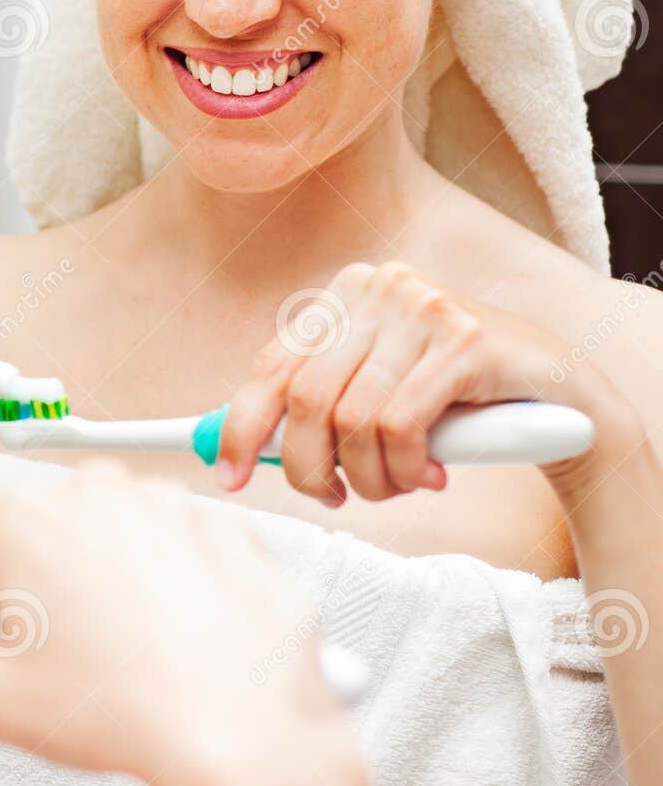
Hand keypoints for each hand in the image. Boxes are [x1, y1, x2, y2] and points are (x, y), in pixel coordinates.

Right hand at [0, 463, 365, 785]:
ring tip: (127, 665)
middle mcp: (91, 491)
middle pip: (44, 550)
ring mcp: (164, 504)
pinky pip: (182, 556)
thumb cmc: (125, 705)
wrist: (241, 724)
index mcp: (19, 519)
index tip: (3, 663)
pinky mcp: (224, 528)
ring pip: (115, 550)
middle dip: (48, 606)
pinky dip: (178, 593)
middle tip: (67, 672)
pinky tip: (178, 646)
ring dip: (112, 594)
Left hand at [221, 261, 598, 505]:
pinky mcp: (464, 341)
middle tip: (334, 497)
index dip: (241, 427)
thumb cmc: (453, 399)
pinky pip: (401, 426)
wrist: (559, 394)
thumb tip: (243, 449)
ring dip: (370, 478)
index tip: (226, 476)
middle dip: (309, 468)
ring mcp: (422, 308)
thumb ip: (319, 405)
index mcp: (344, 295)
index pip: (271, 367)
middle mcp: (378, 288)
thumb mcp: (377, 391)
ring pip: (354, 422)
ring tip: (398, 486)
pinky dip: (406, 468)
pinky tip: (430, 474)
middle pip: (306, 399)